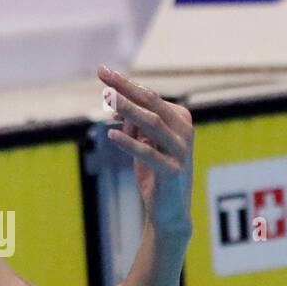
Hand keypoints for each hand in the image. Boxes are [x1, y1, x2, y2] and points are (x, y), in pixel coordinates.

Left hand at [98, 65, 193, 237]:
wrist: (169, 213)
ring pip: (153, 123)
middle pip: (152, 102)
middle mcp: (184, 131)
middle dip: (125, 87)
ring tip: (107, 99)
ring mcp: (181, 151)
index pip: (149, 96)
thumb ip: (134, 123)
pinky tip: (111, 135)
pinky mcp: (173, 172)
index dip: (125, 85)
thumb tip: (116, 100)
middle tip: (102, 74)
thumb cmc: (155, 176)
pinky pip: (150, 154)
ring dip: (128, 109)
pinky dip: (130, 143)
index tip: (102, 72)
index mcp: (179, 120)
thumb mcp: (143, 144)